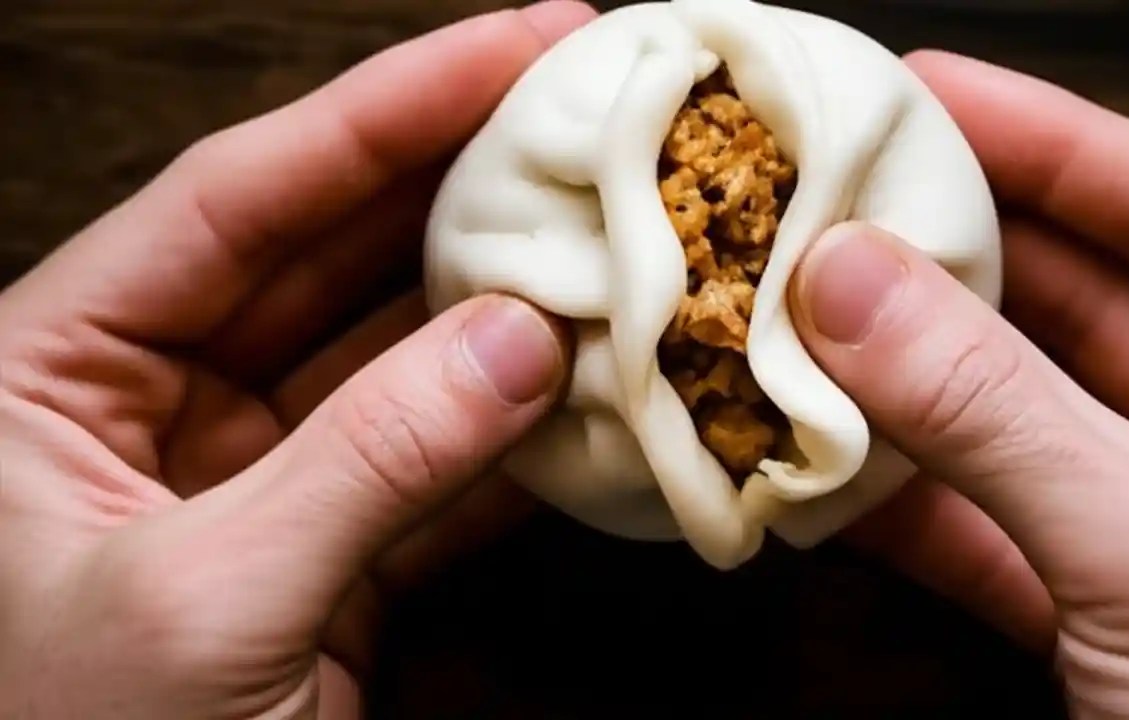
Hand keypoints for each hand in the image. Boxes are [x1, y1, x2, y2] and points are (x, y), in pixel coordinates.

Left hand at [0, 3, 591, 716]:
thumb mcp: (208, 605)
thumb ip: (368, 460)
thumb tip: (520, 340)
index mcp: (53, 370)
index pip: (241, 195)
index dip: (385, 109)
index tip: (512, 47)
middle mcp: (151, 401)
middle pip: (330, 250)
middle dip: (461, 179)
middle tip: (585, 110)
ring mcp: (252, 474)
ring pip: (395, 352)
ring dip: (506, 302)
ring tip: (616, 229)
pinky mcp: (326, 551)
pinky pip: (433, 461)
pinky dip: (518, 430)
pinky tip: (598, 381)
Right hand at [795, 53, 1128, 715]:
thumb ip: (999, 417)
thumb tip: (847, 287)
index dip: (1055, 140)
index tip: (923, 97)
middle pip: (1089, 305)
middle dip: (951, 262)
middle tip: (825, 206)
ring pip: (1025, 422)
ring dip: (903, 389)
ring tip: (787, 325)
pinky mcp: (1116, 617)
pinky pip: (999, 528)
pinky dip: (906, 503)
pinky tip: (814, 463)